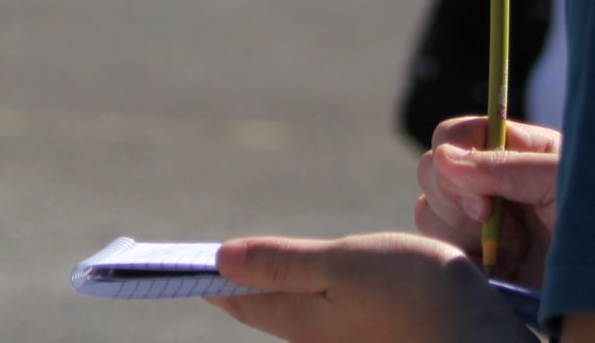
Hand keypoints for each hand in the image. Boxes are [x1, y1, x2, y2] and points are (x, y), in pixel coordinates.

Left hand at [209, 233, 534, 342]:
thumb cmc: (416, 298)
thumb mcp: (342, 266)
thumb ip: (281, 262)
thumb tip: (218, 260)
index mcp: (299, 319)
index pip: (236, 299)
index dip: (206, 277)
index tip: (178, 263)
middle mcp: (317, 337)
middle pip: (264, 307)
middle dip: (237, 284)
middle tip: (210, 261)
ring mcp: (349, 339)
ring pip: (298, 311)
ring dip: (275, 286)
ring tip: (253, 266)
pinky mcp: (378, 337)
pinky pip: (330, 314)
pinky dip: (313, 294)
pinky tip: (323, 281)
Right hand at [415, 115, 560, 287]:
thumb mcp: (564, 184)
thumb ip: (506, 167)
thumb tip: (443, 157)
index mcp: (517, 152)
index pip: (455, 136)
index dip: (453, 159)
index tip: (482, 198)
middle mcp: (495, 184)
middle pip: (432, 173)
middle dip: (455, 201)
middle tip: (496, 226)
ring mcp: (487, 225)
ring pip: (430, 214)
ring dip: (463, 235)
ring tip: (514, 251)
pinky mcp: (486, 264)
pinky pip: (445, 257)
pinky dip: (465, 265)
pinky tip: (502, 274)